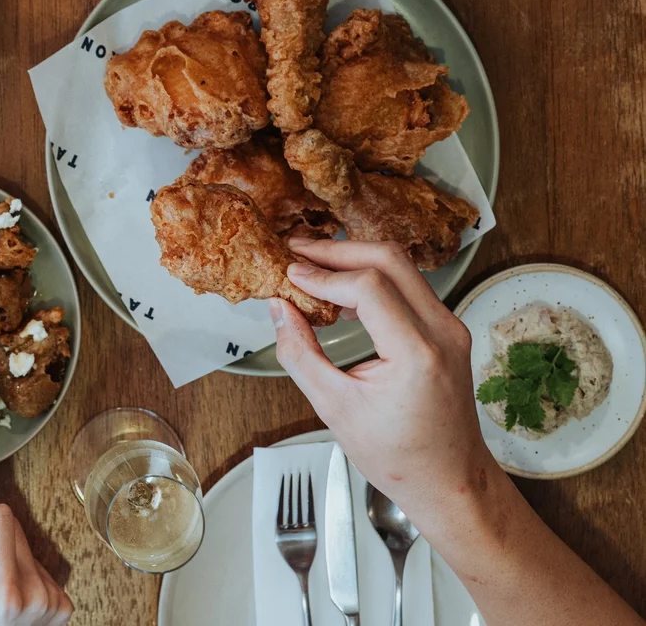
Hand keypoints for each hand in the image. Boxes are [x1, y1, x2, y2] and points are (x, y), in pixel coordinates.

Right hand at [269, 239, 500, 526]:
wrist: (450, 479)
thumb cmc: (399, 456)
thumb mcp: (335, 408)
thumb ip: (300, 354)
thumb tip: (280, 309)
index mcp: (417, 354)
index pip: (368, 287)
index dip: (323, 275)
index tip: (291, 278)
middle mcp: (442, 332)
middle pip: (390, 260)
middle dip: (339, 250)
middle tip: (299, 249)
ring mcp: (450, 328)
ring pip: (402, 268)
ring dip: (356, 260)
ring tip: (314, 266)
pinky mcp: (447, 330)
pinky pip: (409, 287)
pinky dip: (372, 279)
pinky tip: (342, 290)